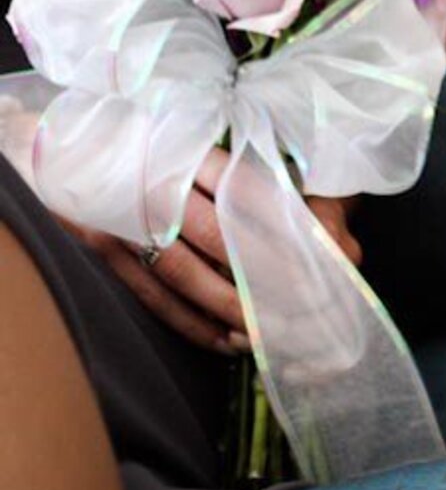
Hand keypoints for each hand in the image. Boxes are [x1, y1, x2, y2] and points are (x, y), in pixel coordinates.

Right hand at [58, 148, 361, 352]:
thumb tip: (325, 240)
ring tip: (271, 334)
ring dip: (232, 309)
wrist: (77, 147)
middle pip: (222, 238)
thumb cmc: (163, 153)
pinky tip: (227, 341)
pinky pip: (154, 296)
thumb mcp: (215, 154)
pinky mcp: (104, 247)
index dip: (285, 235)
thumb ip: (263, 188)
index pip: (250, 196)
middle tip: (309, 311)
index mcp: (192, 153)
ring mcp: (125, 217)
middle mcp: (157, 184)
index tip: (320, 270)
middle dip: (268, 279)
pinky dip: (193, 324)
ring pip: (186, 274)